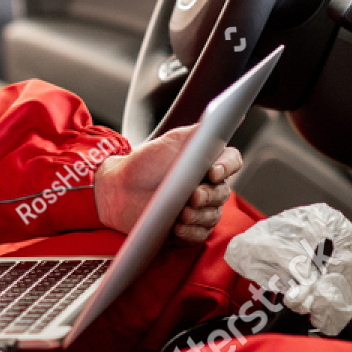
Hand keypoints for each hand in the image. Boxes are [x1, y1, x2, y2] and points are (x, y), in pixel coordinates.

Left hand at [92, 125, 241, 241]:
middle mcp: (209, 187)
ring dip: (198, 216)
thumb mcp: (172, 141)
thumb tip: (232, 116)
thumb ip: (200, 131)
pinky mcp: (189, 229)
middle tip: (192, 196)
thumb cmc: (146, 162)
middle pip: (223, 193)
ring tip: (181, 213)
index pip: (232, 162)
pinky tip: (177, 227)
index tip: (212, 171)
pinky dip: (190, 232)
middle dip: (208, 196)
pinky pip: (199, 234)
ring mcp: (200, 210)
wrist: (119, 189)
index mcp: (209, 162)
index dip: (226, 167)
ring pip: (212, 216)